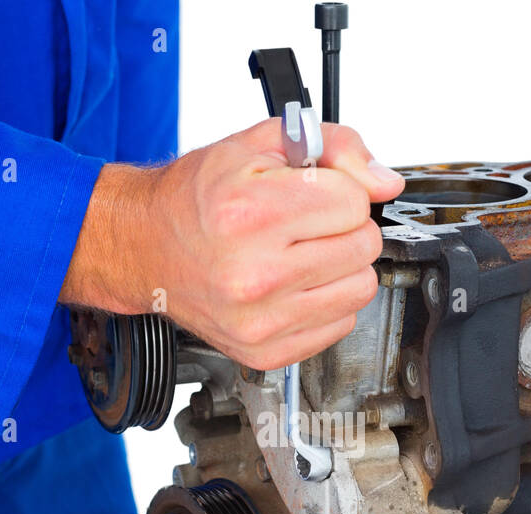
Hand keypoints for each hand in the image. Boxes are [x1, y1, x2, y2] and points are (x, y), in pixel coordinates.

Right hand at [60, 117, 405, 369]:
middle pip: (363, 245)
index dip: (340, 191)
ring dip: (340, 267)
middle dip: (343, 227)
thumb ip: (334, 147)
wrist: (145, 247)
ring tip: (303, 254)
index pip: (355, 202)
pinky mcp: (266, 351)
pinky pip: (340, 324)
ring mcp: (260, 320)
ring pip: (360, 287)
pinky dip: (325, 302)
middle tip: (306, 224)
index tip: (314, 193)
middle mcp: (254, 273)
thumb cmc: (196, 198)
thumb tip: (385, 182)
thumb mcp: (259, 145)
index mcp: (251, 213)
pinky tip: (293, 285)